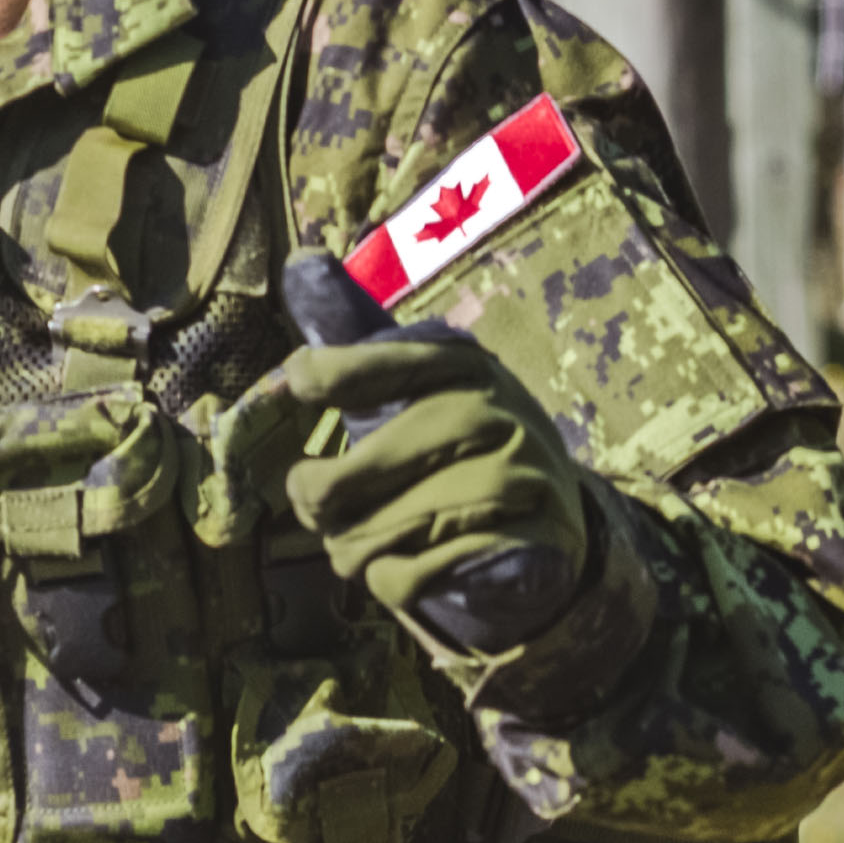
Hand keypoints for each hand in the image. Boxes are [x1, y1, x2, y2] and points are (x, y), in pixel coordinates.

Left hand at [240, 288, 597, 656]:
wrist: (546, 527)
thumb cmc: (449, 446)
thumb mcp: (410, 383)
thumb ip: (352, 333)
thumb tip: (301, 261)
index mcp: (462, 365)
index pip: (378, 363)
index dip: (328, 375)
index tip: (298, 384)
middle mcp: (494, 414)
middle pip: (361, 470)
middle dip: (320, 495)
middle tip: (311, 500)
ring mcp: (515, 481)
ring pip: (379, 531)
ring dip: (352, 547)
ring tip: (354, 541)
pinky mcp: (523, 547)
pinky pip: (414, 576)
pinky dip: (390, 581)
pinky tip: (401, 568)